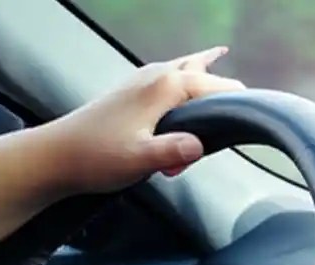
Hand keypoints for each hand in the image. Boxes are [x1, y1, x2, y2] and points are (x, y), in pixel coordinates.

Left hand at [41, 47, 243, 194]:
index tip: (258, 112)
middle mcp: (154, 76)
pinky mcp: (131, 92)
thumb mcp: (139, 160)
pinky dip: (183, 72)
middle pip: (201, 69)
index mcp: (163, 87)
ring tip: (219, 54)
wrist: (55, 156)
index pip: (215, 85)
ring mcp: (141, 81)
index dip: (238, 99)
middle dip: (222, 83)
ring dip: (202, 70)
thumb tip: (199, 146)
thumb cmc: (95, 158)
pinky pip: (168, 74)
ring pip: (182, 66)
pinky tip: (184, 73)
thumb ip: (172, 152)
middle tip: (246, 98)